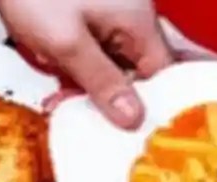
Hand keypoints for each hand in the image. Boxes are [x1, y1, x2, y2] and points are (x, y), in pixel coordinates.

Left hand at [0, 0, 172, 128]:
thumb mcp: (67, 43)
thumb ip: (102, 81)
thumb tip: (133, 118)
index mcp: (137, 20)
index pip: (163, 75)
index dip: (149, 105)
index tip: (129, 128)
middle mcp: (130, 17)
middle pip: (136, 74)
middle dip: (108, 97)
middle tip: (79, 108)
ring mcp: (110, 17)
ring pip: (112, 67)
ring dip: (86, 84)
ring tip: (58, 91)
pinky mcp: (88, 18)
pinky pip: (93, 54)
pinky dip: (74, 67)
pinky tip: (52, 68)